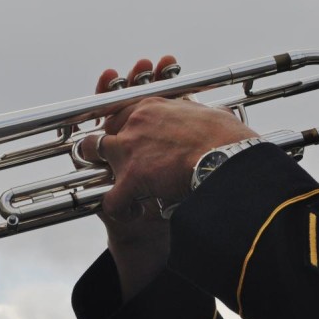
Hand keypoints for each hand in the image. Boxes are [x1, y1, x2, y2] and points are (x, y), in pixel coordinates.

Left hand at [80, 56, 254, 300]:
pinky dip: (119, 208)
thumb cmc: (227, 138)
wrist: (227, 158)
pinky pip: (110, 198)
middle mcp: (135, 122)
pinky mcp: (131, 177)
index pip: (124, 110)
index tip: (129, 136)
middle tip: (117, 157)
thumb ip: (205, 115)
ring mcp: (128, 148)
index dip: (123, 125)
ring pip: (91, 152)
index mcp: (154, 106)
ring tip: (117, 183)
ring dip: (102, 167)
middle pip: (103, 126)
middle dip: (105, 143)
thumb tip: (220, 115)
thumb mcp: (213, 116)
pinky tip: (132, 212)